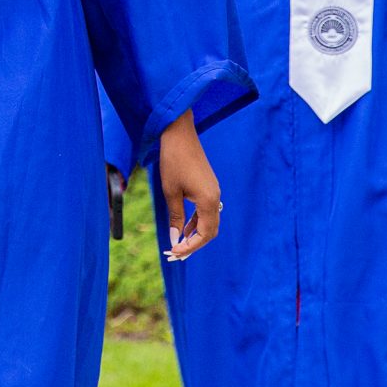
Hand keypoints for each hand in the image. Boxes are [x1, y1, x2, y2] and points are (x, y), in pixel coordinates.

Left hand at [156, 114, 222, 260]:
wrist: (179, 133)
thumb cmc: (173, 161)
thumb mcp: (171, 192)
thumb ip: (176, 217)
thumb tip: (175, 239)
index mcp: (208, 201)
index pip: (205, 234)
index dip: (191, 246)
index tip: (175, 252)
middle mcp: (215, 197)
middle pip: (210, 230)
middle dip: (194, 244)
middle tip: (177, 253)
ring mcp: (214, 191)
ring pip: (209, 221)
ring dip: (195, 233)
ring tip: (178, 243)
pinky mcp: (209, 185)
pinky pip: (206, 210)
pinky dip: (196, 221)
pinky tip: (184, 226)